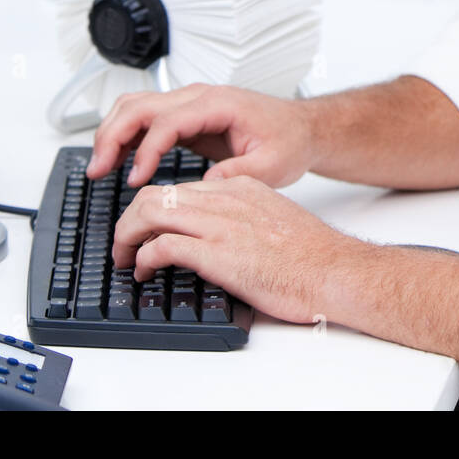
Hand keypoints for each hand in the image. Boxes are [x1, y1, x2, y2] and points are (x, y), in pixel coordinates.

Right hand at [86, 83, 316, 187]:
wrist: (300, 128)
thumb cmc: (289, 141)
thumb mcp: (272, 165)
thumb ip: (238, 174)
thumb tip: (204, 186)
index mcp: (218, 104)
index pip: (167, 120)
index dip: (146, 150)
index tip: (135, 180)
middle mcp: (199, 97)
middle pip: (140, 105)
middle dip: (112, 135)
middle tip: (97, 170)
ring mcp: (190, 104)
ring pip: (136, 106)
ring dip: (112, 132)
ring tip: (99, 166)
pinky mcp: (187, 117)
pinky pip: (146, 118)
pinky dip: (126, 136)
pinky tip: (119, 161)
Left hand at [111, 175, 357, 324]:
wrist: (335, 270)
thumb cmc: (312, 256)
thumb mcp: (272, 221)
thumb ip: (242, 220)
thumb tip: (218, 238)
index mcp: (240, 187)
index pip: (180, 187)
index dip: (154, 209)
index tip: (146, 229)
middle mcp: (226, 199)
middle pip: (157, 193)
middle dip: (129, 219)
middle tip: (123, 244)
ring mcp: (220, 223)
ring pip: (150, 211)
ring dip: (127, 235)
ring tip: (124, 258)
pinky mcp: (217, 252)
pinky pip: (162, 245)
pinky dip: (143, 257)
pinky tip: (144, 271)